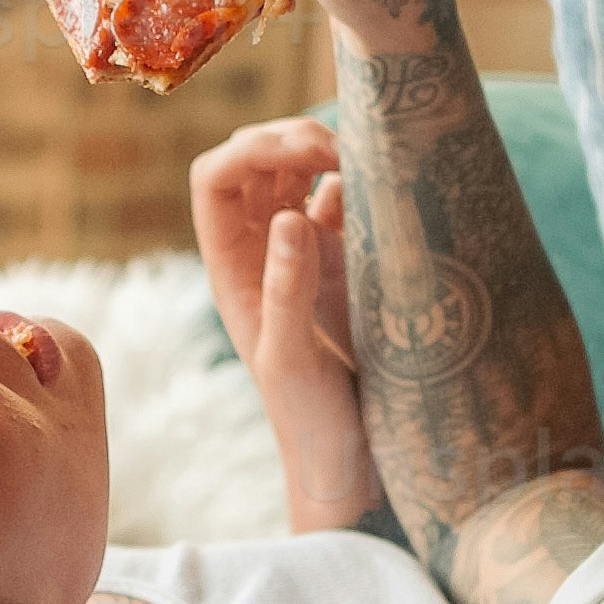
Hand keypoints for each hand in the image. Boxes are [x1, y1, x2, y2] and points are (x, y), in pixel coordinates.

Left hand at [190, 118, 377, 536]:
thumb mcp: (293, 360)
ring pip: (301, 176)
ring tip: (373, 158)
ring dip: (331, 155)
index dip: (252, 149)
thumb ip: (288, 288)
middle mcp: (261, 252)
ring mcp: (304, 255)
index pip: (214, 179)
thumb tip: (289, 216)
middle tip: (347, 148)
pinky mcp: (348, 265)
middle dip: (295, 139)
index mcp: (230, 267)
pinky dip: (363, 186)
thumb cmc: (311, 424)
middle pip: (257, 162)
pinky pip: (345, 205)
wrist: (352, 464)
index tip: (309, 153)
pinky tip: (389, 191)